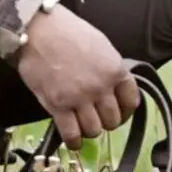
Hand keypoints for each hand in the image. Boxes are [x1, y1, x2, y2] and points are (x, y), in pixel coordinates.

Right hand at [13, 3, 140, 149]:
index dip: (126, 111)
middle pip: (113, 120)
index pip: (131, 102)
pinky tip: (73, 141)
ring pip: (94, 130)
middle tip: (97, 117)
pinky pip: (72, 134)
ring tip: (82, 125)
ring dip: (89, 130)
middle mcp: (101, 87)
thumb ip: (110, 69)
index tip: (119, 113)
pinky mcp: (58, 106)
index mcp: (116, 70)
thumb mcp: (101, 46)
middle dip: (106, 121)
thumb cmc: (69, 32)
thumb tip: (113, 87)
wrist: (39, 30)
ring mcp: (80, 98)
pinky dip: (74, 142)